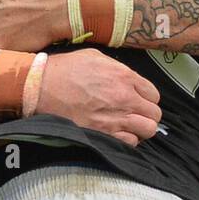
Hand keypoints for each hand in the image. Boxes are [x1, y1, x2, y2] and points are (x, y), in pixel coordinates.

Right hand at [37, 49, 161, 146]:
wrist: (43, 87)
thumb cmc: (66, 70)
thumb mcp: (96, 57)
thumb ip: (117, 68)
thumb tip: (128, 78)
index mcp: (124, 77)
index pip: (154, 95)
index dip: (147, 98)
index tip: (138, 100)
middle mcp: (125, 98)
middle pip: (154, 114)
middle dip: (147, 115)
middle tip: (135, 114)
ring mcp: (116, 118)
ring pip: (148, 130)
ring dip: (141, 129)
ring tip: (129, 126)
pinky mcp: (104, 134)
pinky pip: (131, 142)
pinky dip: (128, 140)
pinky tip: (117, 133)